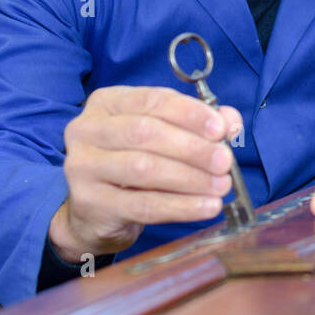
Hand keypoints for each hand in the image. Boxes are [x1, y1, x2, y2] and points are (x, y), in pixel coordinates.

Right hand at [50, 86, 243, 261]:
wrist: (95, 213)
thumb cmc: (133, 165)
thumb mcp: (162, 138)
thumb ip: (197, 125)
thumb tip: (231, 121)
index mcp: (107, 103)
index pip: (153, 100)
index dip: (190, 114)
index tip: (221, 129)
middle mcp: (87, 130)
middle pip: (145, 133)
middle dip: (192, 148)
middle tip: (225, 161)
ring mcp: (83, 166)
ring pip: (144, 169)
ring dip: (190, 178)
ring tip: (221, 186)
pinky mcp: (89, 202)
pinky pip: (143, 205)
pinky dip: (181, 206)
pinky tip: (207, 207)